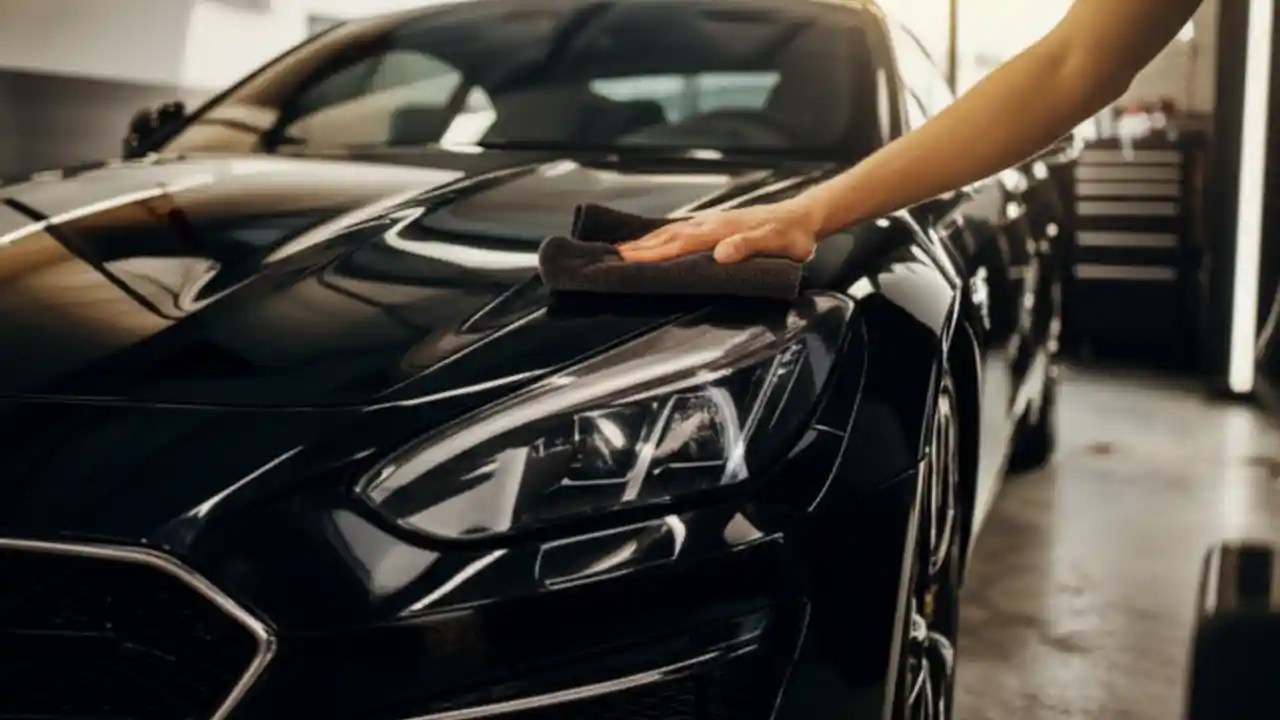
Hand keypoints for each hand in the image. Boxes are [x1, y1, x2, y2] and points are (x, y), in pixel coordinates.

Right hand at [618, 199, 821, 263]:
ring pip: (673, 231)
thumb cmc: (792, 235)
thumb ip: (750, 246)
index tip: (629, 259)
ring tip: (624, 249)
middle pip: (669, 236)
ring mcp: (713, 222)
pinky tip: (655, 239)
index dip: (654, 253)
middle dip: (641, 247)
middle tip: (613, 257)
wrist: (803, 216)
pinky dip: (663, 235)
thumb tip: (721, 253)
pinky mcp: (716, 224)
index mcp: (722, 231)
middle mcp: (712, 224)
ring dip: (648, 241)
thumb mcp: (778, 243)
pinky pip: (682, 229)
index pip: (680, 244)